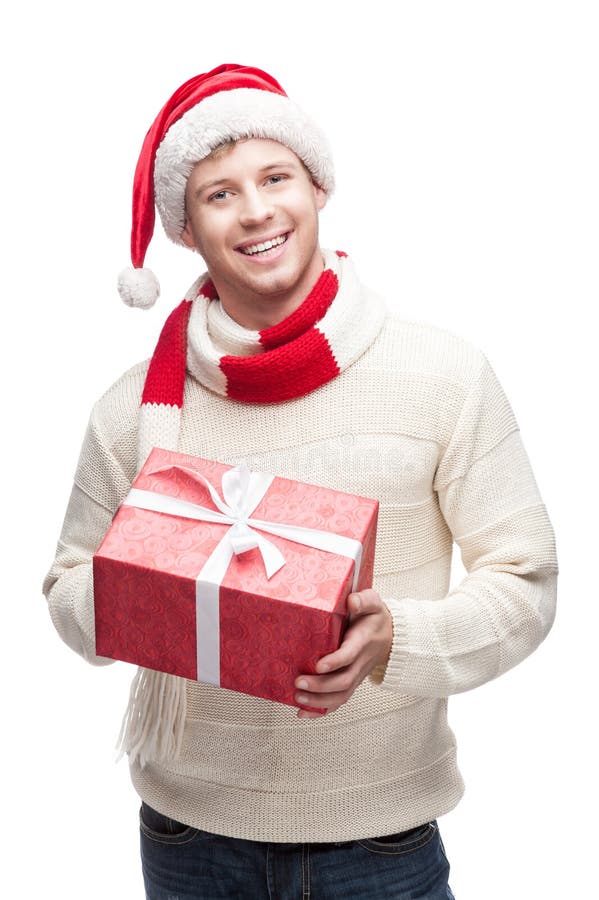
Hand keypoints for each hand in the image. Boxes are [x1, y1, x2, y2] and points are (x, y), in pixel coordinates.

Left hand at [294, 589, 392, 718]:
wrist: (389, 635)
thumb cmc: (374, 616)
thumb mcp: (373, 602)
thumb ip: (363, 600)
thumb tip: (351, 602)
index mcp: (362, 641)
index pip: (350, 655)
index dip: (335, 661)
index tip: (318, 665)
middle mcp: (360, 662)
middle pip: (343, 681)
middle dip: (321, 686)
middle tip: (298, 682)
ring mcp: (356, 676)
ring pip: (341, 695)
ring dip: (319, 702)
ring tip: (297, 698)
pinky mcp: (350, 683)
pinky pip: (338, 701)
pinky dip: (321, 710)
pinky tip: (303, 712)